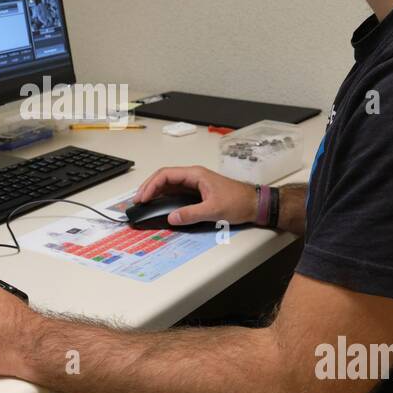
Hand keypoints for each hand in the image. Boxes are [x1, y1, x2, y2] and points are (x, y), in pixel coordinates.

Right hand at [131, 165, 256, 226]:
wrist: (254, 203)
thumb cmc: (238, 202)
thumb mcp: (214, 210)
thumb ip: (191, 214)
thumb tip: (171, 218)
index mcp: (195, 174)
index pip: (166, 175)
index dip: (151, 185)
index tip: (143, 198)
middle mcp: (193, 176)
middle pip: (164, 178)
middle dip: (149, 188)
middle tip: (138, 201)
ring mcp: (195, 184)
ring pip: (169, 185)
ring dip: (155, 192)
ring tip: (144, 203)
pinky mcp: (198, 192)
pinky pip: (176, 192)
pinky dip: (165, 197)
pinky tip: (159, 205)